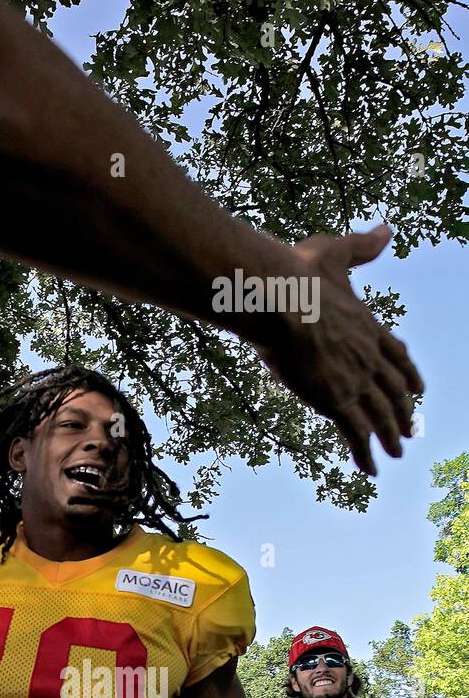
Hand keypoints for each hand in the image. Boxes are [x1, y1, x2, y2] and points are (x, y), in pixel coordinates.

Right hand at [256, 224, 421, 474]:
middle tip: (409, 431)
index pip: (397, 355)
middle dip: (403, 413)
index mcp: (367, 325)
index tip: (419, 390)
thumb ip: (362, 245)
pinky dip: (366, 453)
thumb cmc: (298, 274)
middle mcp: (368, 355)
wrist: (279, 299)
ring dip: (390, 437)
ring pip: (381, 416)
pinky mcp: (336, 399)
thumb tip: (387, 228)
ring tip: (395, 454)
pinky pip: (356, 433)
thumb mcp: (334, 252)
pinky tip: (371, 469)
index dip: (408, 375)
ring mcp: (354, 379)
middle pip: (393, 391)